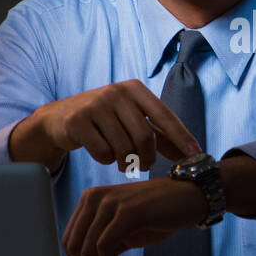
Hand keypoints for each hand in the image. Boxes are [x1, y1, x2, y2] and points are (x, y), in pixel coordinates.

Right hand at [38, 80, 200, 175]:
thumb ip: (160, 136)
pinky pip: (103, 153)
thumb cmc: (105, 120)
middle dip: (148, 158)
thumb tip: (190, 153)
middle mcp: (116, 92)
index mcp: (134, 89)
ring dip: (126, 162)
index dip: (181, 136)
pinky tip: (102, 153)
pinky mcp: (78, 121)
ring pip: (124, 148)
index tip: (195, 154)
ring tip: (122, 161)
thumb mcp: (132, 121)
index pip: (164, 115)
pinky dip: (106, 160)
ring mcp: (95, 105)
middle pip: (145, 136)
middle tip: (145, 166)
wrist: (60, 118)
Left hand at [62, 177, 207, 255]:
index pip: (68, 241)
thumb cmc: (156, 218)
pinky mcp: (126, 212)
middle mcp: (94, 198)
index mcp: (89, 200)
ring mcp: (109, 202)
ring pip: (87, 250)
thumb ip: (97, 251)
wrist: (188, 198)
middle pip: (72, 247)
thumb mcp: (122, 236)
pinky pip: (104, 248)